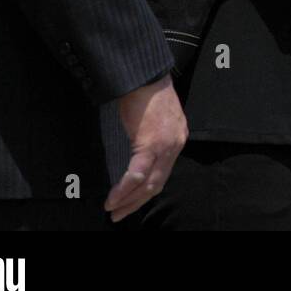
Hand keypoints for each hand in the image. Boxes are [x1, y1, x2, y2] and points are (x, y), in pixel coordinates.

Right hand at [107, 76, 187, 222]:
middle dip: (136, 203)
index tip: (131, 202)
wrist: (144, 76)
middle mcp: (175, 145)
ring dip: (128, 200)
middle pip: (157, 184)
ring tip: (112, 209)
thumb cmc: (145, 94)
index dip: (146, 192)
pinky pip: (137, 174)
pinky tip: (113, 198)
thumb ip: (152, 138)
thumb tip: (140, 153)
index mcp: (177, 139)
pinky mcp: (150, 143)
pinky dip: (124, 189)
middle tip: (119, 214)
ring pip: (148, 183)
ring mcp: (165, 145)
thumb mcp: (154, 120)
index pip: (163, 174)